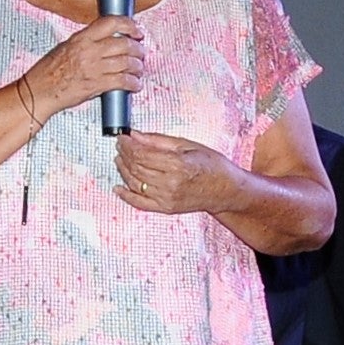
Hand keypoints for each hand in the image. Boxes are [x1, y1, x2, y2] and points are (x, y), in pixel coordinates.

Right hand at [15, 17, 151, 122]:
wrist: (39, 91)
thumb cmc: (49, 71)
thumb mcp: (66, 47)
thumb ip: (87, 42)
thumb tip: (106, 39)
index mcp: (81, 38)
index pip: (111, 23)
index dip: (129, 24)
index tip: (136, 30)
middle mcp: (89, 50)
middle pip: (124, 43)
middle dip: (137, 48)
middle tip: (141, 52)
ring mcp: (93, 68)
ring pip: (126, 62)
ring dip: (137, 67)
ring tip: (139, 69)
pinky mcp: (96, 85)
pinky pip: (122, 81)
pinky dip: (133, 83)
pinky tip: (134, 84)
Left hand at [112, 130, 241, 215]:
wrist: (225, 190)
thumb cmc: (212, 166)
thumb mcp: (188, 145)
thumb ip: (159, 141)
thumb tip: (136, 135)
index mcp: (177, 164)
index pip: (142, 154)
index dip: (128, 145)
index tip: (122, 137)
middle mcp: (170, 184)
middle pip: (136, 167)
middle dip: (124, 154)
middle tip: (121, 145)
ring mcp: (167, 199)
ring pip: (135, 183)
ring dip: (123, 170)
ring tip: (120, 159)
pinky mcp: (166, 209)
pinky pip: (140, 203)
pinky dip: (126, 196)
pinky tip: (118, 188)